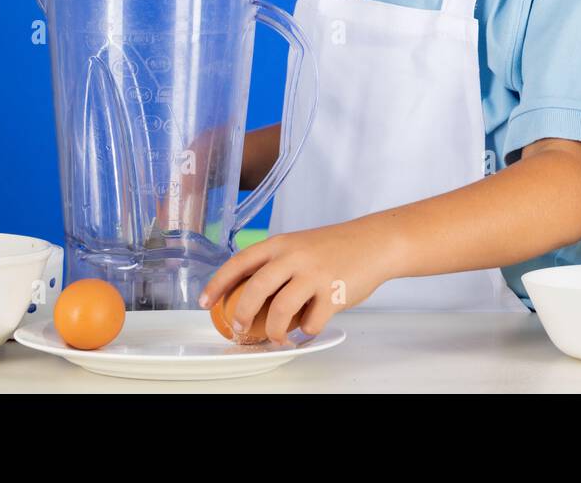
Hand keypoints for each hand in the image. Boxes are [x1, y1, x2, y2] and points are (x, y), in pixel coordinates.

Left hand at [198, 219, 403, 343]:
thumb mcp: (301, 245)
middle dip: (241, 314)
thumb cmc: (336, 246)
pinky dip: (307, 330)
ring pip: (280, 311)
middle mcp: (295, 256)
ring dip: (274, 331)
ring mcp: (315, 275)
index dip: (218, 284)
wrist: (375, 242)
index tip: (205, 302)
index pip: (239, 263)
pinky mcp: (334, 294)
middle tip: (238, 327)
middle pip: (255, 290)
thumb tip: (248, 296)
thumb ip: (277, 264)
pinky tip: (310, 325)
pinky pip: (311, 323)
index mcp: (282, 243)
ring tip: (277, 337)